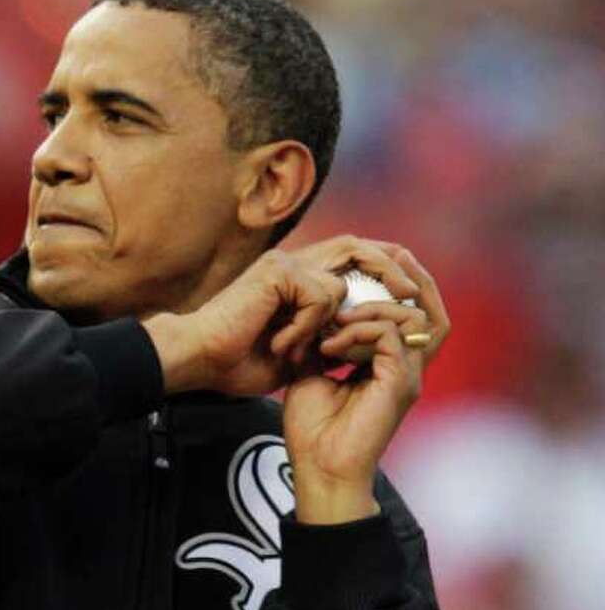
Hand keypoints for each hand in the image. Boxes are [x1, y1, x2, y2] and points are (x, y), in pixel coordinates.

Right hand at [143, 236, 420, 396]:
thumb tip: (356, 346)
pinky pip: (321, 295)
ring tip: (325, 342)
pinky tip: (285, 346)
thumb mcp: (294, 354)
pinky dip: (310, 327)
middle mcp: (291, 263)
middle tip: (411, 294)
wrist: (198, 362)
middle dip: (389, 267)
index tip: (404, 300)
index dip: (380, 272)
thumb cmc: (234, 363)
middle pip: (357, 246)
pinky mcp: (279, 271)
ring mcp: (284, 263)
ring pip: (343, 274)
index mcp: (295, 279)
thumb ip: (324, 341)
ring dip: (343, 313)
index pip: (350, 260)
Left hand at [284, 244, 449, 522]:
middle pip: (429, 310)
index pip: (409, 315)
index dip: (388, 290)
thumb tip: (317, 309)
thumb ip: (322, 340)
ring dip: (369, 309)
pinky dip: (359, 331)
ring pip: (412, 316)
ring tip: (334, 324)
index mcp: (391, 366)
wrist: (317, 469)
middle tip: (366, 266)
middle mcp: (406, 368)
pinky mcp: (399, 384)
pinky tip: (331, 344)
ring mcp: (407, 376)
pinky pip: (390, 336)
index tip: (350, 281)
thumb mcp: (311, 372)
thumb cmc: (314, 431)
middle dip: (403, 280)